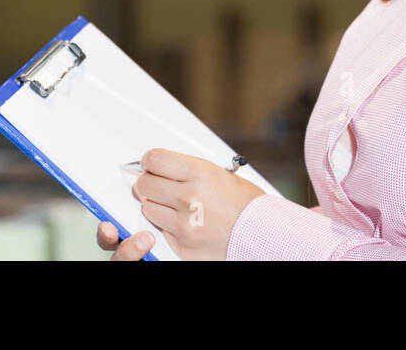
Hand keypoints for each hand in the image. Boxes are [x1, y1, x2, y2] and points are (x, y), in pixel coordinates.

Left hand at [96, 148, 266, 260]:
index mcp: (199, 174)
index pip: (154, 160)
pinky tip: (184, 220)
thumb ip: (188, 170)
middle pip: (144, 184)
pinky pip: (161, 230)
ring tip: (174, 204)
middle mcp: (188, 198)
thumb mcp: (219, 174)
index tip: (150, 164)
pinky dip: (168, 224)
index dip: (149, 161)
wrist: (262, 234)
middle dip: (148, 181)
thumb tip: (160, 167)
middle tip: (156, 182)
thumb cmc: (245, 203)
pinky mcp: (182, 245)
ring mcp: (183, 224)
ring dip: (156, 204)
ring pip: (148, 207)